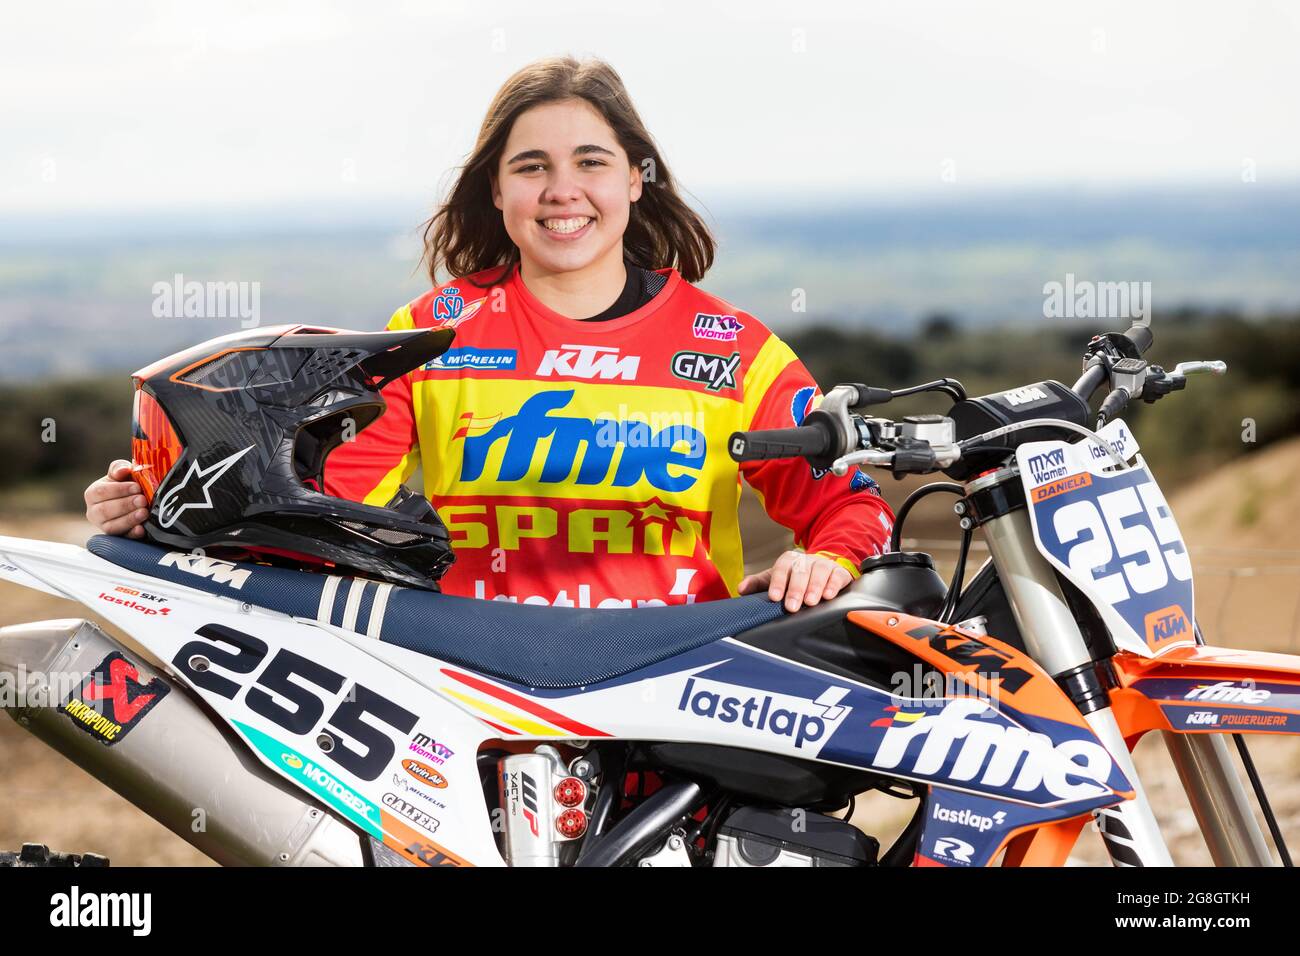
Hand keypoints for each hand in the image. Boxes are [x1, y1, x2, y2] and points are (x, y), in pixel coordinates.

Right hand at [84, 460, 148, 537]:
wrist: (137, 501)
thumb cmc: (127, 485)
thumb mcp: (122, 474)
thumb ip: (119, 468)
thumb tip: (122, 470)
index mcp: (93, 494)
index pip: (101, 492)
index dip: (119, 490)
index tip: (137, 487)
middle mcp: (94, 512)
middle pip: (104, 510)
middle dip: (125, 505)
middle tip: (142, 500)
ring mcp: (104, 526)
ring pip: (111, 526)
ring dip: (129, 519)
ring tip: (144, 512)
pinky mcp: (117, 538)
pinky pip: (122, 538)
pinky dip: (132, 533)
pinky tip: (141, 529)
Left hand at [738, 550, 852, 611]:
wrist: (822, 565)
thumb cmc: (795, 575)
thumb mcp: (776, 577)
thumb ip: (758, 583)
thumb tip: (741, 589)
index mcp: (789, 561)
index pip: (782, 568)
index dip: (777, 582)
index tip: (774, 597)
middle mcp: (806, 560)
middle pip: (801, 572)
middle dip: (796, 589)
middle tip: (792, 606)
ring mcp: (823, 565)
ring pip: (819, 572)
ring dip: (815, 587)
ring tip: (811, 602)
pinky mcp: (839, 572)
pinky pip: (837, 576)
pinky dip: (833, 585)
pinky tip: (829, 596)